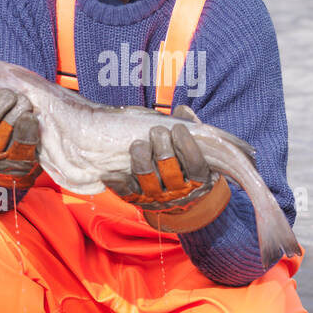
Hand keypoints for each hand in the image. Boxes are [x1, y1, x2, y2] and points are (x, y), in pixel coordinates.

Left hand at [102, 105, 230, 232]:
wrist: (172, 192)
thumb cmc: (183, 161)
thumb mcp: (193, 146)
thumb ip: (191, 128)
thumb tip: (183, 112)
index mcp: (199, 180)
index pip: (196, 166)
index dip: (188, 147)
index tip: (178, 128)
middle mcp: (179, 193)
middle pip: (171, 173)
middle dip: (163, 150)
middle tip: (157, 131)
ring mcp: (158, 198)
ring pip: (149, 182)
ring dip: (142, 161)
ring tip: (138, 144)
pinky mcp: (138, 200)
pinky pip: (127, 192)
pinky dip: (119, 181)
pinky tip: (113, 169)